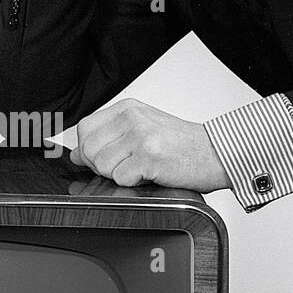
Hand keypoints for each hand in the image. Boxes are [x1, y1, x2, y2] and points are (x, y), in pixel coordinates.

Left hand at [70, 99, 229, 191]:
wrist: (215, 154)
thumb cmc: (182, 145)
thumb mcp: (141, 131)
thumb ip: (109, 139)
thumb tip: (76, 154)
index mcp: (127, 108)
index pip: (84, 128)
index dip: (88, 149)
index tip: (104, 157)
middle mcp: (132, 118)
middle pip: (89, 150)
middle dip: (102, 166)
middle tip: (127, 166)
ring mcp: (140, 136)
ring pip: (101, 166)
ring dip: (119, 175)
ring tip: (141, 168)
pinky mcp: (149, 157)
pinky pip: (120, 178)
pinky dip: (134, 183)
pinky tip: (150, 174)